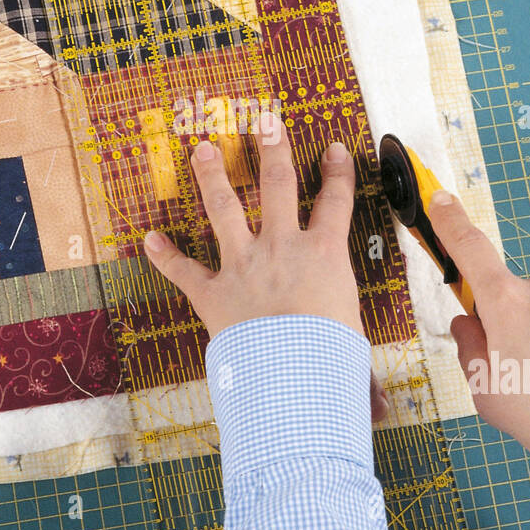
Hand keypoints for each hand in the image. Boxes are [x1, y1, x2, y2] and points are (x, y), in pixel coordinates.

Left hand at [142, 113, 389, 418]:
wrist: (291, 374)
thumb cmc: (330, 361)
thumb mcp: (352, 343)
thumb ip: (352, 354)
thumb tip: (380, 409)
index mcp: (325, 254)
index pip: (336, 203)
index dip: (338, 174)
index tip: (335, 150)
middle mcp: (283, 248)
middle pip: (278, 186)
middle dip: (271, 150)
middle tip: (263, 121)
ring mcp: (245, 264)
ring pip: (225, 208)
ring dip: (211, 175)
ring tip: (202, 149)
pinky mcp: (213, 292)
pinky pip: (184, 271)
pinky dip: (164, 256)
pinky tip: (148, 239)